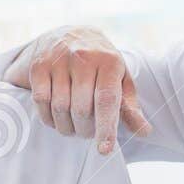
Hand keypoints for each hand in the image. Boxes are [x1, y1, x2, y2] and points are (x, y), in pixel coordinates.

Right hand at [1, 27, 150, 153]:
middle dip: (84, 130)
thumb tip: (144, 132)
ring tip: (72, 128)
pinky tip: (56, 118)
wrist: (70, 33)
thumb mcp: (119, 79)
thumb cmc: (100, 64)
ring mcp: (58, 60)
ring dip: (66, 127)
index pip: (106, 100)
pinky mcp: (39, 65)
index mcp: (109, 61)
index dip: (105, 128)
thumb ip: (129, 107)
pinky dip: (48, 117)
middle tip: (87, 132)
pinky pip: (41, 101)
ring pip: (60, 108)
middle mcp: (83, 57)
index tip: (104, 150)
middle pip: (81, 109)